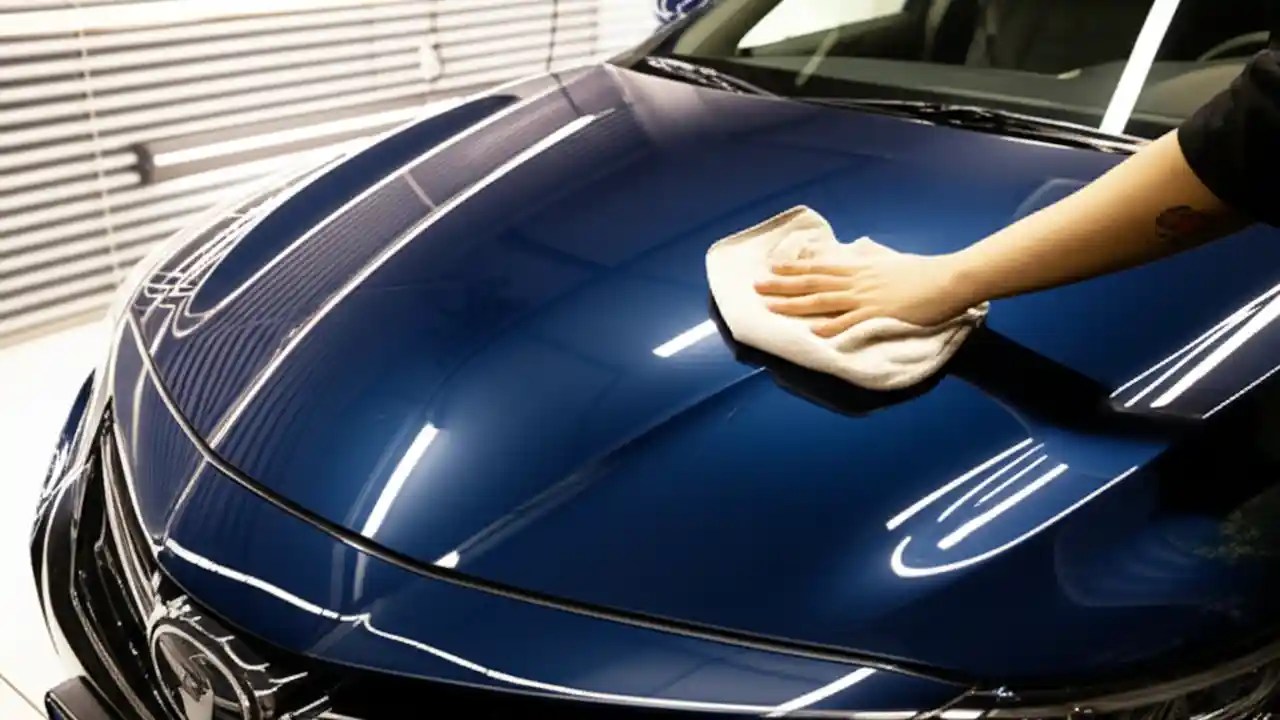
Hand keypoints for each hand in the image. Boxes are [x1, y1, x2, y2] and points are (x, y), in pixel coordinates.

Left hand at [753, 253, 975, 336]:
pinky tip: (813, 332)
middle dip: (782, 285)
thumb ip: (870, 268)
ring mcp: (867, 297)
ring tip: (770, 307)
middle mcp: (858, 280)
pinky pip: (852, 321)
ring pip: (823, 300)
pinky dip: (832, 326)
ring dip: (795, 304)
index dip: (794, 268)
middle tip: (756, 286)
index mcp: (860, 269)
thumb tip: (858, 266)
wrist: (948, 278)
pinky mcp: (880, 313)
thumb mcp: (890, 265)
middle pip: (813, 282)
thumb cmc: (923, 272)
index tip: (771, 267)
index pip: (819, 267)